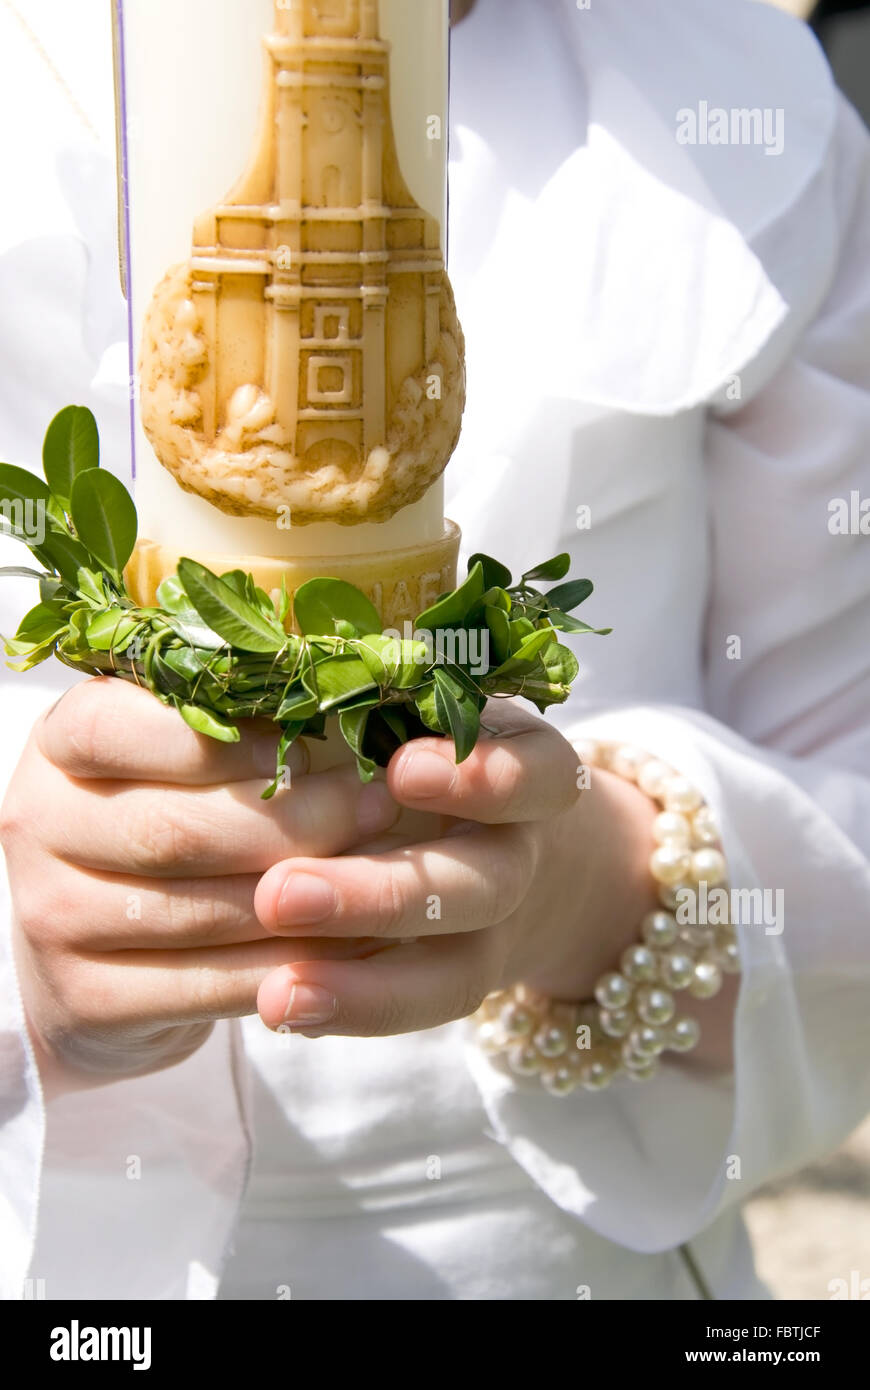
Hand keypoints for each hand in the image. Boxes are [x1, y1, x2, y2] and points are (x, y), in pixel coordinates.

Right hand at [0, 678, 400, 1088]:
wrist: (102, 956)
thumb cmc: (169, 826)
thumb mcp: (184, 760)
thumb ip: (245, 726)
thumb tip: (358, 702)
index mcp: (62, 743)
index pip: (128, 727)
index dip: (232, 742)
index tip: (322, 746)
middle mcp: (37, 821)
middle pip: (177, 827)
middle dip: (296, 820)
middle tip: (379, 808)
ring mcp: (51, 915)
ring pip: (199, 909)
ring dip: (304, 895)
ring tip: (383, 873)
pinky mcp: (83, 998)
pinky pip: (206, 985)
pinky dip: (290, 966)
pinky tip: (355, 947)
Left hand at [255, 704, 662, 1038]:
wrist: (495, 830)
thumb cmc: (429, 737)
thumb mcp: (420, 705)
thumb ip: (369, 698)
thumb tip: (254, 686)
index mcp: (525, 767)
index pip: (535, 773)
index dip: (483, 778)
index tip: (404, 769)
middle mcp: (519, 852)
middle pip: (479, 884)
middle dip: (382, 896)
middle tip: (281, 896)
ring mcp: (492, 928)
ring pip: (453, 971)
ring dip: (365, 983)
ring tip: (279, 996)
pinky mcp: (456, 980)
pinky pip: (416, 1006)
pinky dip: (351, 1009)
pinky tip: (281, 1010)